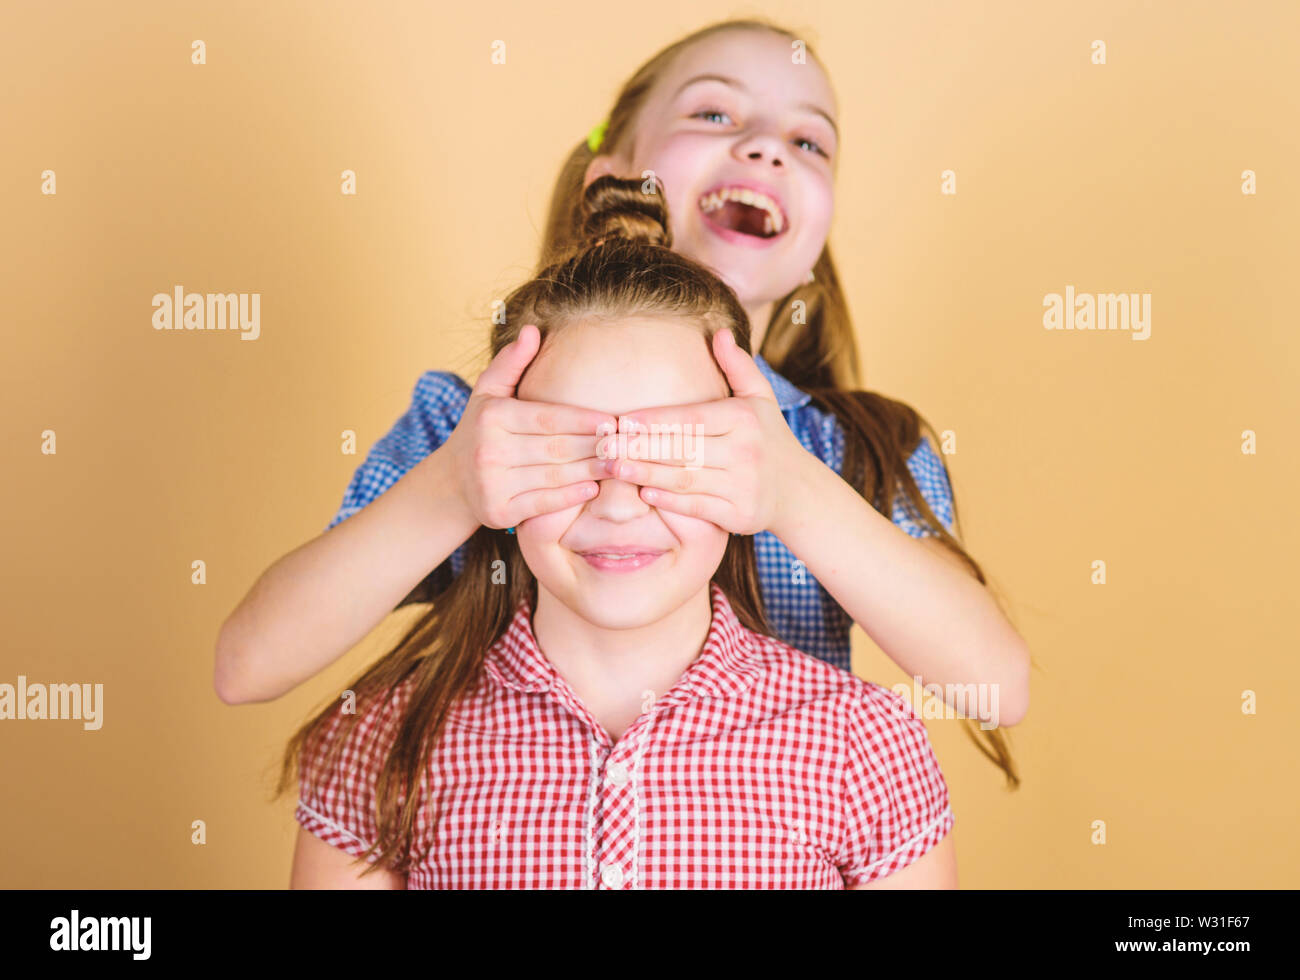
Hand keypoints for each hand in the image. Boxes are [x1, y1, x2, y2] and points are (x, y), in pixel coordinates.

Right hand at [443, 324, 614, 528]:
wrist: (452, 482)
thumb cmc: (482, 430)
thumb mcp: (489, 392)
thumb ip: (512, 361)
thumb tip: (532, 330)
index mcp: (493, 416)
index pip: (549, 417)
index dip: (585, 420)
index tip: (613, 421)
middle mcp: (490, 449)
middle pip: (557, 447)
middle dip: (595, 446)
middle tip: (626, 445)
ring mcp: (492, 483)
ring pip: (555, 476)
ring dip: (591, 471)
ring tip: (619, 465)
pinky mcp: (498, 511)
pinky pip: (543, 503)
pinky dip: (570, 497)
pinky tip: (593, 488)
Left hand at [597, 328, 811, 536]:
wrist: (798, 490)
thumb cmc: (768, 437)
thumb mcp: (760, 397)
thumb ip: (738, 366)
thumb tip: (719, 332)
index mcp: (743, 418)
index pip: (692, 418)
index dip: (655, 420)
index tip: (622, 422)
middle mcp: (745, 450)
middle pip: (683, 448)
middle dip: (640, 448)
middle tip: (605, 447)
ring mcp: (743, 484)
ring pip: (686, 478)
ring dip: (646, 474)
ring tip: (614, 469)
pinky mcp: (740, 514)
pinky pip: (697, 506)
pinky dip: (669, 501)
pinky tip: (644, 493)